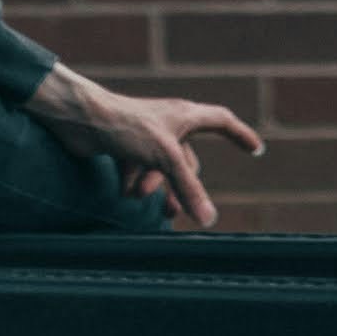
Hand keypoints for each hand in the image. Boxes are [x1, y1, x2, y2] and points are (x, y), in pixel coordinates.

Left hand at [23, 65, 264, 230]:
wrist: (80, 119)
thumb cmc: (126, 126)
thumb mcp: (165, 159)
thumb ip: (188, 189)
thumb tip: (209, 219)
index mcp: (184, 116)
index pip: (221, 121)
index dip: (240, 135)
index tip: (256, 150)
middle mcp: (167, 124)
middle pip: (187, 161)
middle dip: (180, 186)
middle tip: (174, 211)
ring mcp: (145, 136)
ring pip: (162, 170)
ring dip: (155, 187)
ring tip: (143, 198)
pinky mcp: (124, 147)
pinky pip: (138, 172)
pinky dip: (133, 183)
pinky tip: (123, 188)